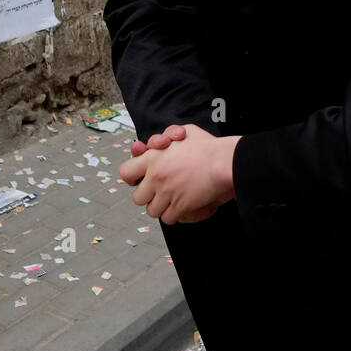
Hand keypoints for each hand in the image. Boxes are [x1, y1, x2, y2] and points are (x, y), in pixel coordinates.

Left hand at [119, 124, 239, 224]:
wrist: (224, 163)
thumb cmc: (209, 148)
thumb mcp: (186, 131)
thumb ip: (169, 134)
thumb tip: (161, 140)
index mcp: (153, 158)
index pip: (126, 172)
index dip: (132, 178)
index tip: (140, 179)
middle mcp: (156, 177)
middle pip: (137, 197)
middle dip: (148, 196)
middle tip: (159, 191)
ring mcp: (167, 193)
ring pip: (152, 210)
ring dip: (161, 207)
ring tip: (172, 199)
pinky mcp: (180, 206)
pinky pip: (168, 219)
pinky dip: (174, 215)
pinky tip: (182, 207)